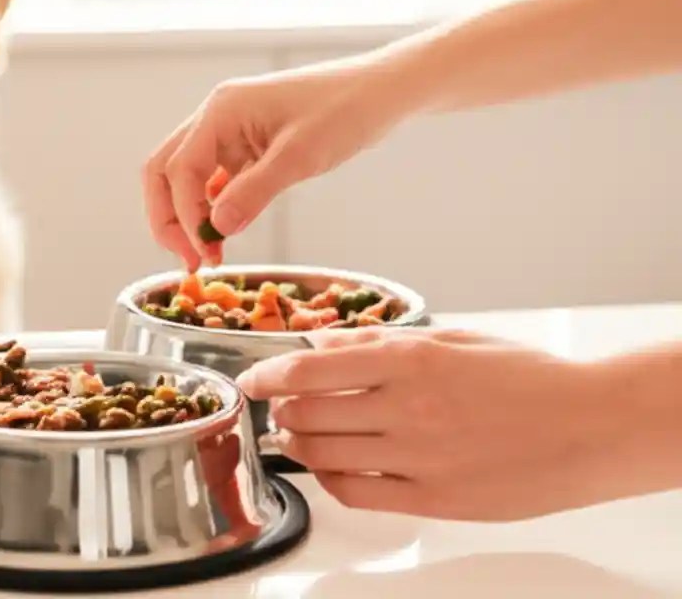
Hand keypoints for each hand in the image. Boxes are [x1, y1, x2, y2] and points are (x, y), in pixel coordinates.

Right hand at [142, 53, 411, 268]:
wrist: (381, 91)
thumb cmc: (345, 111)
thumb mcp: (300, 156)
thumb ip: (254, 191)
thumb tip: (216, 228)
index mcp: (220, 111)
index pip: (179, 171)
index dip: (184, 218)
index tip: (206, 255)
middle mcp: (215, 117)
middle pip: (164, 171)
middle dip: (169, 218)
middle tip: (190, 260)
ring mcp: (228, 130)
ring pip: (184, 177)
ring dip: (187, 216)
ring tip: (208, 255)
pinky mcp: (246, 143)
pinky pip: (214, 178)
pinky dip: (211, 207)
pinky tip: (225, 232)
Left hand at [238, 328, 616, 520]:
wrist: (590, 427)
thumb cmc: (526, 378)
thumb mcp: (451, 340)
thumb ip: (378, 343)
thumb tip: (319, 341)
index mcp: (411, 360)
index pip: (308, 368)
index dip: (266, 375)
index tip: (250, 379)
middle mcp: (407, 408)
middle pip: (306, 413)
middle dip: (280, 411)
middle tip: (279, 409)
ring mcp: (417, 457)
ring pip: (323, 454)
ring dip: (298, 444)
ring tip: (298, 436)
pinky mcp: (431, 499)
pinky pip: (355, 492)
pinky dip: (329, 479)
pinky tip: (331, 467)